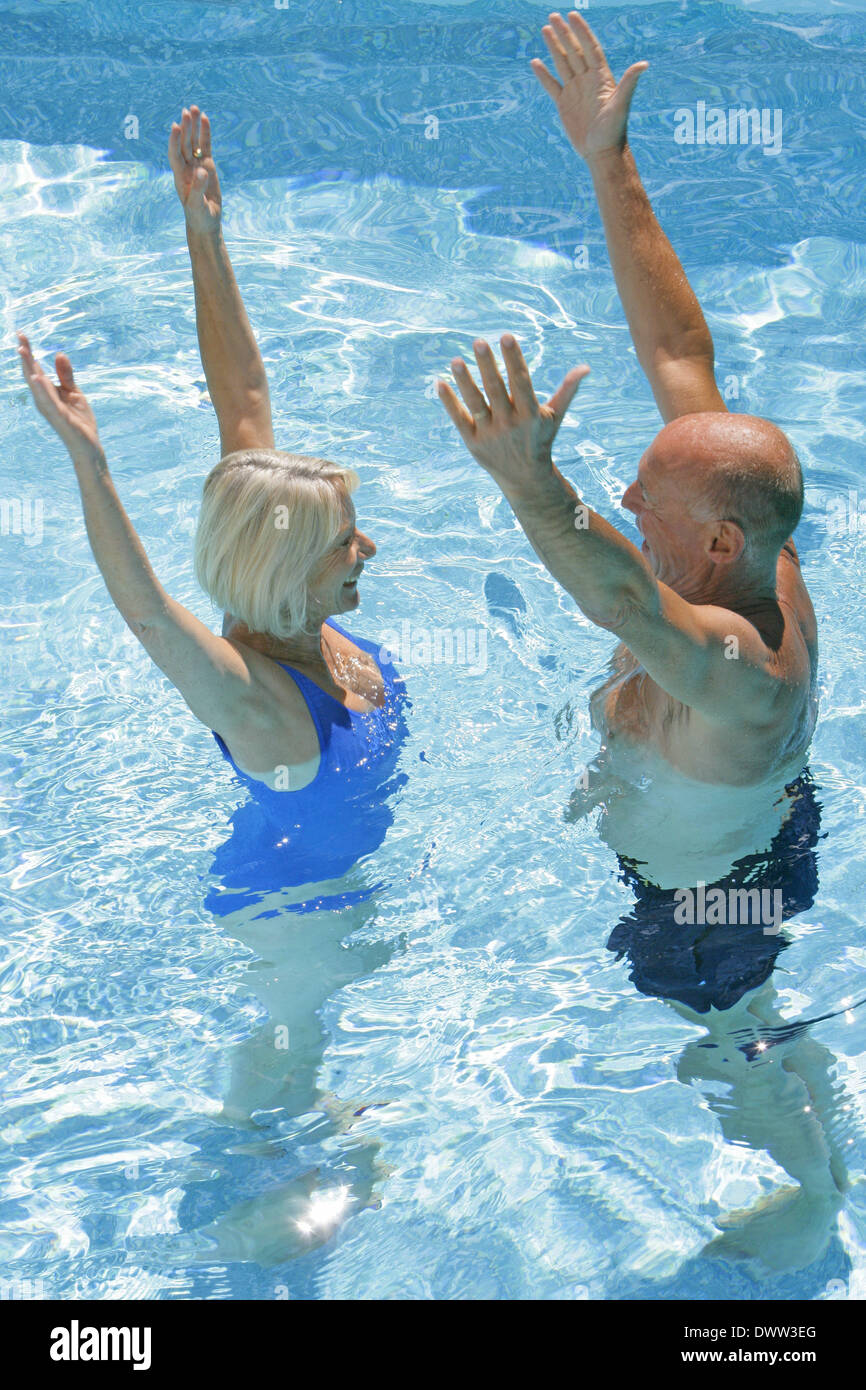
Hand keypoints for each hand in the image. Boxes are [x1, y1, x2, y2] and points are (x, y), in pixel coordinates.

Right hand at [17, 333, 102, 459]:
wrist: (88, 445)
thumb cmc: (79, 420)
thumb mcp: (74, 392)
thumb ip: (65, 374)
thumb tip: (59, 353)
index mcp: (47, 392)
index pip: (34, 368)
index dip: (28, 351)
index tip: (21, 334)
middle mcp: (43, 399)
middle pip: (31, 373)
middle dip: (25, 356)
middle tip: (19, 337)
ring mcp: (50, 408)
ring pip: (36, 385)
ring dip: (29, 368)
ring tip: (23, 351)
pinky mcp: (59, 417)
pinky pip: (49, 401)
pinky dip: (42, 389)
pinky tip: (36, 377)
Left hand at [168, 105, 221, 232]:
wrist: (206, 222)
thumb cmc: (199, 216)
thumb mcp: (197, 205)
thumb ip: (198, 188)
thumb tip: (202, 170)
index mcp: (180, 176)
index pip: (175, 154)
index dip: (174, 141)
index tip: (176, 127)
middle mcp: (186, 167)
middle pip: (184, 143)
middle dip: (185, 128)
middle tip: (186, 111)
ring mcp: (197, 165)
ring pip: (193, 141)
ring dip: (193, 126)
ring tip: (194, 108)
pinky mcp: (207, 165)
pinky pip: (205, 146)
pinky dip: (205, 133)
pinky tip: (205, 119)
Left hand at [437, 335, 588, 490]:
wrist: (525, 478)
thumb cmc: (539, 439)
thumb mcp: (554, 416)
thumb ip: (567, 390)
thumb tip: (585, 368)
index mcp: (530, 414)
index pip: (521, 382)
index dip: (514, 359)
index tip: (507, 336)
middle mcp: (510, 424)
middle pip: (496, 390)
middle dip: (488, 366)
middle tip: (479, 341)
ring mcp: (490, 434)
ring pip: (475, 404)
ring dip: (465, 382)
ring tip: (456, 360)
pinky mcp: (473, 442)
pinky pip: (459, 419)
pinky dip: (449, 402)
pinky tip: (440, 382)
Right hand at [531, 11, 647, 160]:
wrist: (602, 152)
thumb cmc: (614, 130)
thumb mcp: (621, 105)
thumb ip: (629, 82)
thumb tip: (644, 64)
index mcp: (600, 77)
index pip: (590, 48)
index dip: (582, 31)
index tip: (572, 15)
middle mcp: (587, 80)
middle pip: (574, 51)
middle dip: (564, 33)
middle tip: (554, 16)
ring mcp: (574, 91)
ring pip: (562, 63)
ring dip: (554, 46)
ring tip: (546, 29)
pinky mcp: (564, 104)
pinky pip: (552, 85)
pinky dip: (544, 74)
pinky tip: (536, 62)